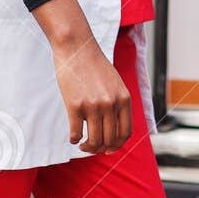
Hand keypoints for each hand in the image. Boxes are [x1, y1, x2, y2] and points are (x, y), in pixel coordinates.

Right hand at [50, 34, 131, 153]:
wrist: (77, 48)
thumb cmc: (94, 65)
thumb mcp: (115, 83)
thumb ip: (117, 102)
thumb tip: (113, 128)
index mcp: (124, 98)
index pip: (125, 132)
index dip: (117, 145)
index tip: (108, 149)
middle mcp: (111, 104)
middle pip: (110, 140)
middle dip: (100, 148)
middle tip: (91, 147)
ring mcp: (93, 106)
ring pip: (94, 140)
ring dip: (87, 147)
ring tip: (82, 143)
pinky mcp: (75, 105)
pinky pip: (75, 133)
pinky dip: (74, 139)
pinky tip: (73, 136)